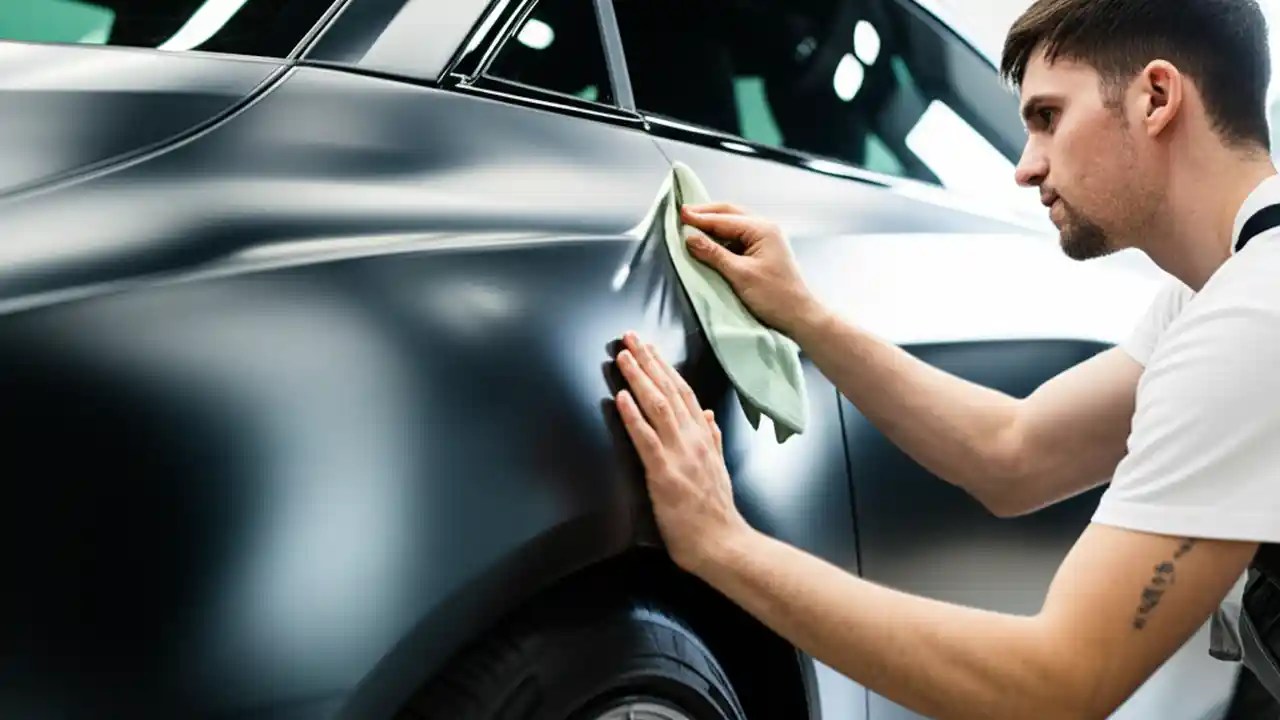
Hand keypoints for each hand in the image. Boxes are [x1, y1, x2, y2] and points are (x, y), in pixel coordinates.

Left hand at [614, 331, 751, 574]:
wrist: (723, 543)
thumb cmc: (716, 511)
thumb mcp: (718, 466)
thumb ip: (712, 438)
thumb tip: (705, 413)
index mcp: (703, 436)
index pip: (683, 391)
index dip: (664, 365)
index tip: (648, 346)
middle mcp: (693, 438)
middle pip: (668, 390)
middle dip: (647, 361)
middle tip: (628, 336)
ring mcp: (679, 454)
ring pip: (657, 407)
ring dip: (638, 379)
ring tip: (622, 357)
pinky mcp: (665, 473)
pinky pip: (647, 439)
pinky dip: (633, 416)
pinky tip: (621, 397)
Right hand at [680, 203, 822, 336]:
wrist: (799, 315)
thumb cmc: (774, 296)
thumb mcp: (740, 275)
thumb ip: (713, 254)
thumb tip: (690, 237)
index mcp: (762, 229)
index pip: (724, 218)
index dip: (700, 217)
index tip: (678, 214)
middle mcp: (764, 228)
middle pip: (729, 214)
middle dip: (705, 214)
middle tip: (682, 215)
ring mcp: (764, 239)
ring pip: (733, 225)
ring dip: (712, 225)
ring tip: (690, 227)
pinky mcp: (761, 252)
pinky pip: (736, 238)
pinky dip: (720, 238)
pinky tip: (707, 243)